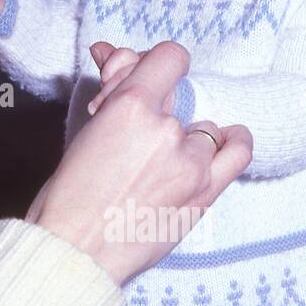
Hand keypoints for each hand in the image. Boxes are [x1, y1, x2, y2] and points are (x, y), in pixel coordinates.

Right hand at [26, 40, 252, 284]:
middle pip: (181, 94)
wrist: (75, 253)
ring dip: (184, 140)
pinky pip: (237, 153)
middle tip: (135, 134)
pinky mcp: (204, 193)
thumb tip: (113, 51)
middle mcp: (166, 129)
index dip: (156, 66)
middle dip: (159, 105)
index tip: (143, 80)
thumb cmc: (68, 199)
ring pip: (203, 129)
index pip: (170, 57)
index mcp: (129, 107)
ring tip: (158, 163)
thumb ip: (111, 92)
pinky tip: (223, 142)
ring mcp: (190, 163)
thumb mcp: (84, 132)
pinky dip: (232, 142)